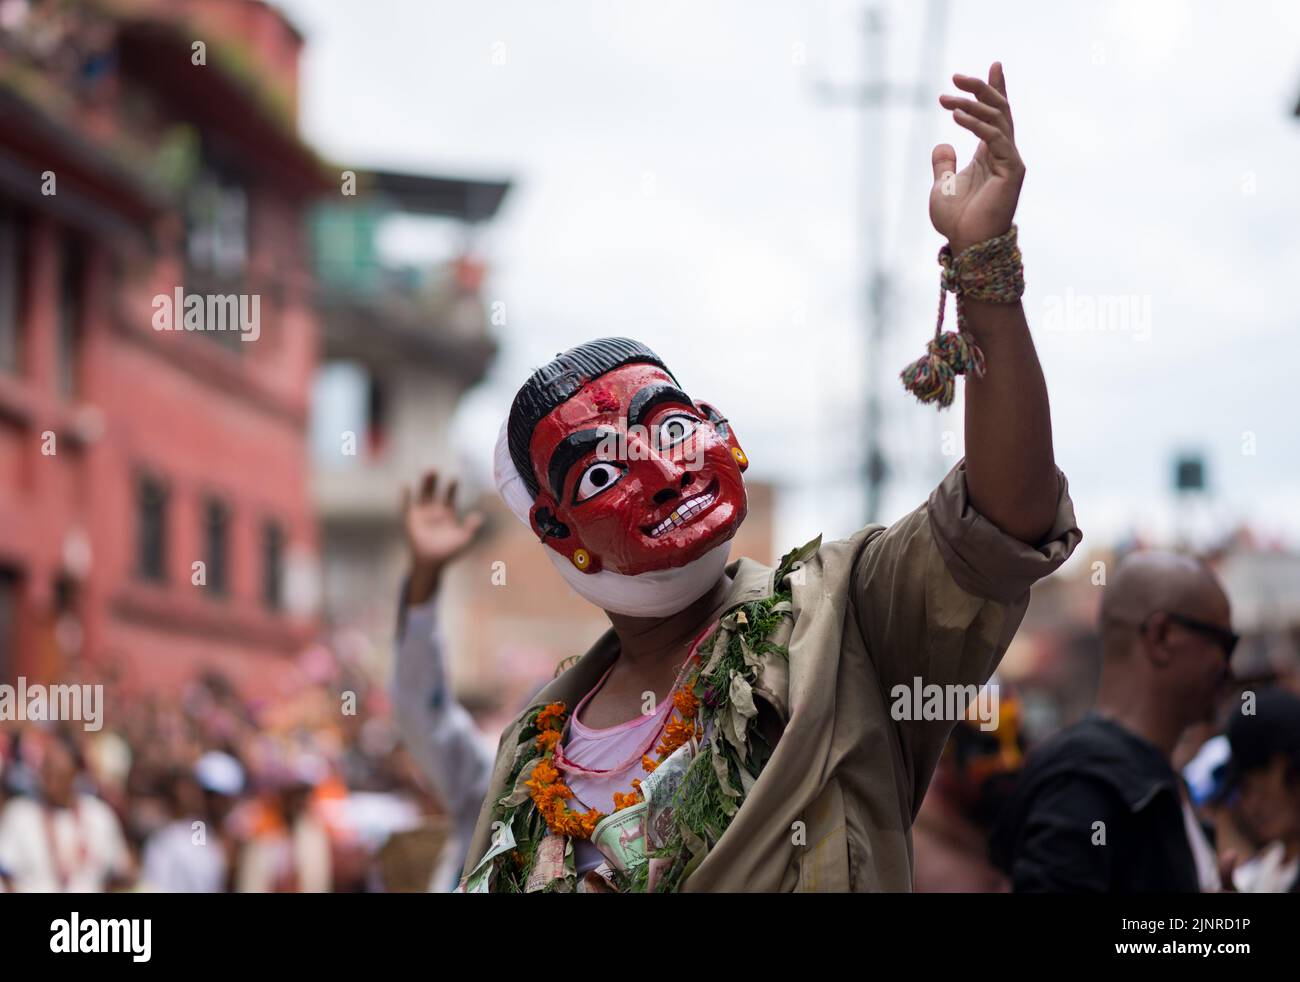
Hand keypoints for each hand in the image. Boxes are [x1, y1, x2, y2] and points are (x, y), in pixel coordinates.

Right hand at [401, 470, 484, 603]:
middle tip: (434, 469)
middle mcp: (434, 510)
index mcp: (447, 513)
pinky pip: (407, 506)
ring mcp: (421, 514)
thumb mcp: (463, 540)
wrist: (431, 563)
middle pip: (434, 491)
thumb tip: (480, 516)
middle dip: (434, 481)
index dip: (451, 487)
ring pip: (422, 495)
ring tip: (426, 472)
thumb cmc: (449, 552)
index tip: (454, 478)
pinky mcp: (410, 520)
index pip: (449, 496)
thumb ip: (471, 528)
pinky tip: (405, 486)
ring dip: (424, 484)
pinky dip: (405, 497)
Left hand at [930, 62, 1024, 256]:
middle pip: (999, 110)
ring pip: (998, 120)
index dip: (994, 90)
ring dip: (971, 105)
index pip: (996, 116)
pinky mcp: (1012, 170)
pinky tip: (957, 115)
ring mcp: (1011, 160)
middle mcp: (1004, 154)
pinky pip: (996, 138)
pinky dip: (977, 124)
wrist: (968, 245)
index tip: (994, 66)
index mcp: (991, 155)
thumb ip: (944, 164)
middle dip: (981, 89)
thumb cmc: (958, 221)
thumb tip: (943, 143)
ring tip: (945, 98)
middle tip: (956, 76)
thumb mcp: (943, 185)